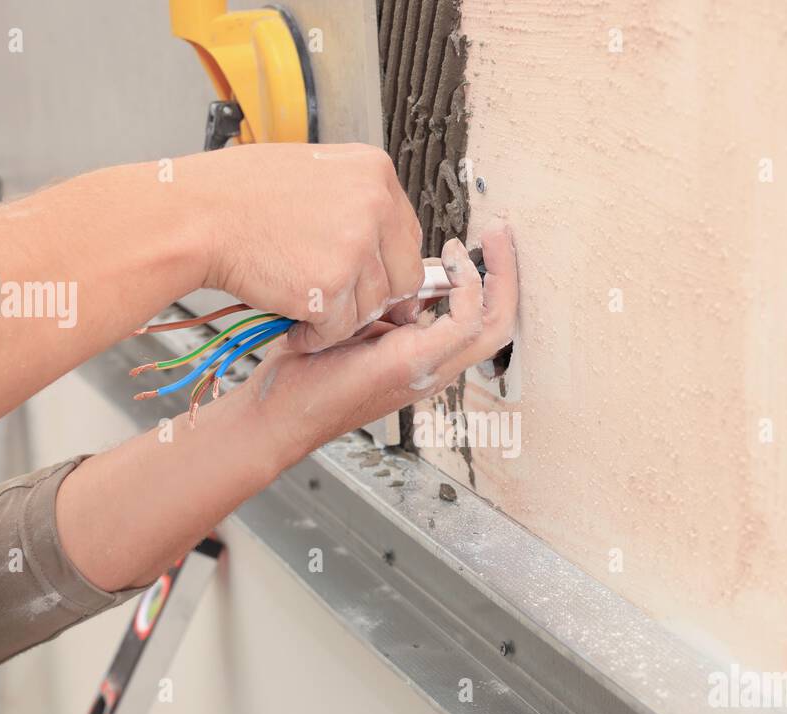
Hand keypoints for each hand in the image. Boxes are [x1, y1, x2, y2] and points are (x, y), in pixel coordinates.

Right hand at [182, 143, 424, 352]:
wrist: (195, 215)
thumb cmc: (238, 193)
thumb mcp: (312, 172)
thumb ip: (355, 201)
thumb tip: (382, 239)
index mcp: (374, 172)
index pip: (408, 234)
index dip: (386, 264)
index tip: (368, 279)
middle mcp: (375, 206)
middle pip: (404, 275)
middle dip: (373, 296)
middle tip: (339, 301)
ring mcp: (356, 247)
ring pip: (372, 307)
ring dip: (341, 316)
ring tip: (304, 305)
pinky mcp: (332, 287)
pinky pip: (341, 329)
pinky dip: (318, 336)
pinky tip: (295, 325)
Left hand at [246, 224, 517, 466]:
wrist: (280, 410)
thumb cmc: (307, 370)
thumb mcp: (354, 324)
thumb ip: (383, 303)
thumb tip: (397, 268)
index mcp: (424, 357)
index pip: (480, 318)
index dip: (490, 278)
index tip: (480, 240)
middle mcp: (436, 366)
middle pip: (500, 321)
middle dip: (506, 272)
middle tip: (500, 231)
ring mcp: (429, 368)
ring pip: (493, 324)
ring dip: (498, 276)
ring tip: (490, 238)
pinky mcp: (414, 363)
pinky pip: (465, 324)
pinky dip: (468, 289)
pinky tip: (453, 263)